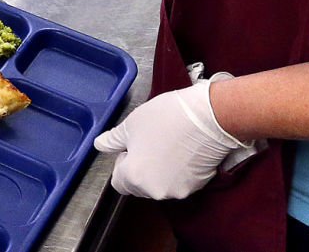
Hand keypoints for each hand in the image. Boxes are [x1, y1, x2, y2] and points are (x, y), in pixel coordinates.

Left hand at [92, 72, 260, 198]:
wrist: (209, 117)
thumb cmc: (169, 117)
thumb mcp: (132, 123)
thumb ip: (113, 139)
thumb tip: (100, 145)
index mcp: (134, 176)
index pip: (118, 182)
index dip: (123, 162)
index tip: (133, 145)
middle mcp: (153, 190)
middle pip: (138, 185)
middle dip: (140, 167)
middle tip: (151, 141)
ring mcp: (176, 191)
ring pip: (158, 184)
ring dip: (159, 169)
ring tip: (169, 143)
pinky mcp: (195, 187)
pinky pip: (178, 182)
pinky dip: (178, 171)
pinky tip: (183, 150)